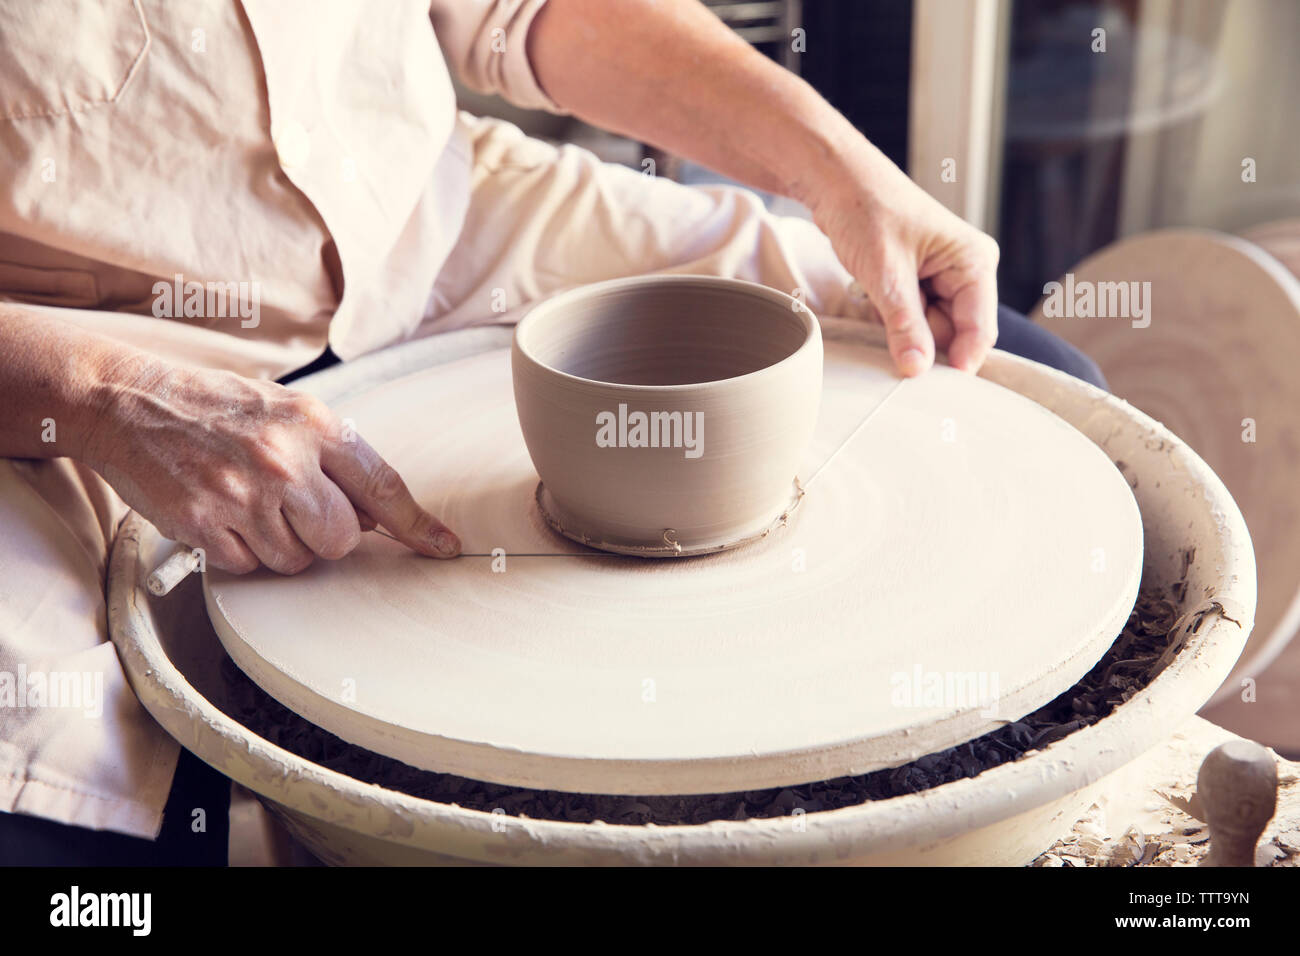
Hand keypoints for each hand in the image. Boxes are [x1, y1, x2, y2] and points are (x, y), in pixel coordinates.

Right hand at [82, 359, 460, 573]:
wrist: (129, 401)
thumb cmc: (215, 407)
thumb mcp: (286, 411)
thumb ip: (334, 458)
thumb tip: (377, 517)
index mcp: (313, 424)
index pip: (383, 487)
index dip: (417, 525)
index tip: (443, 546)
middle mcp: (283, 460)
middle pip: (340, 540)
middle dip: (324, 535)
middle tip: (291, 508)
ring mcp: (241, 495)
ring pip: (295, 560)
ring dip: (279, 544)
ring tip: (248, 502)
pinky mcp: (202, 523)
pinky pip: (248, 567)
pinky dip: (239, 551)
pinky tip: (220, 513)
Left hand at [807, 147, 1000, 376]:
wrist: (836, 181)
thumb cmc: (865, 210)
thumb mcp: (885, 274)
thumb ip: (905, 325)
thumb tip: (918, 369)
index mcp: (974, 262)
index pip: (979, 329)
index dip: (957, 362)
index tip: (929, 387)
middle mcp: (967, 271)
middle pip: (955, 334)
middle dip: (922, 339)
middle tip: (887, 317)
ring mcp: (944, 278)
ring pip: (930, 330)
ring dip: (902, 328)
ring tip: (877, 294)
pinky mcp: (921, 283)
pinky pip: (913, 318)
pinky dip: (892, 317)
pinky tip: (876, 293)